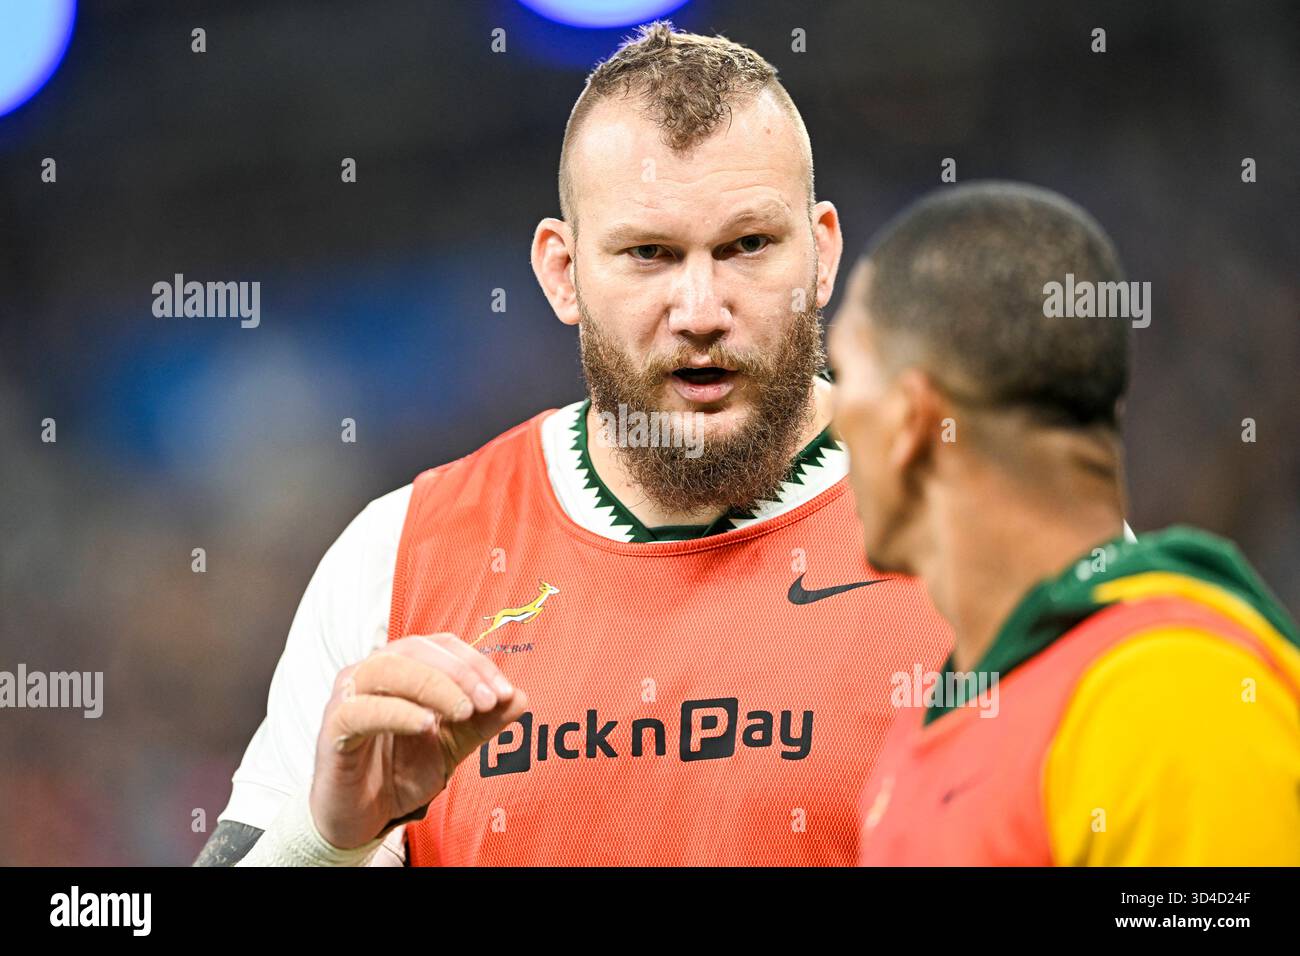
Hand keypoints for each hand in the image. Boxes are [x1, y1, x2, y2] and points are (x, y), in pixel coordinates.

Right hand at [308, 633, 526, 848]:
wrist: (364, 817)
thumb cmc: (400, 771)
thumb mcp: (453, 745)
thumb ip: (484, 722)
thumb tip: (520, 698)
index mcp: (402, 667)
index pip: (442, 645)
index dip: (476, 663)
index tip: (504, 692)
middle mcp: (372, 672)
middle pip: (417, 649)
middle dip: (460, 673)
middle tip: (489, 701)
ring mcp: (348, 696)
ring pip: (389, 669)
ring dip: (434, 685)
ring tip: (463, 711)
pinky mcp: (333, 727)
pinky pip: (362, 710)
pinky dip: (399, 712)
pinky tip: (427, 726)